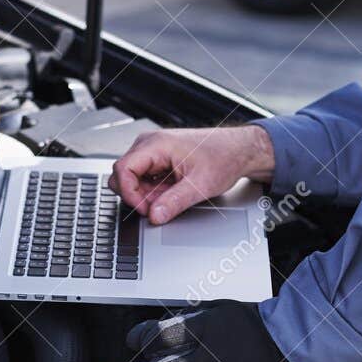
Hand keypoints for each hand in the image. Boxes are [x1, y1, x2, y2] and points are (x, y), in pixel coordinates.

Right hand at [108, 125, 274, 224]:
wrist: (238, 150)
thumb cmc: (223, 156)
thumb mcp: (200, 185)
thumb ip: (175, 202)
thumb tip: (155, 216)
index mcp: (157, 144)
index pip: (123, 169)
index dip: (129, 194)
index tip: (144, 209)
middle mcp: (150, 145)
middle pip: (123, 175)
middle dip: (137, 196)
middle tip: (158, 207)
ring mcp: (152, 152)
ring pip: (132, 179)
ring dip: (146, 195)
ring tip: (171, 197)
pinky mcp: (157, 160)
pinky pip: (143, 179)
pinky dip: (153, 191)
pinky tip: (171, 192)